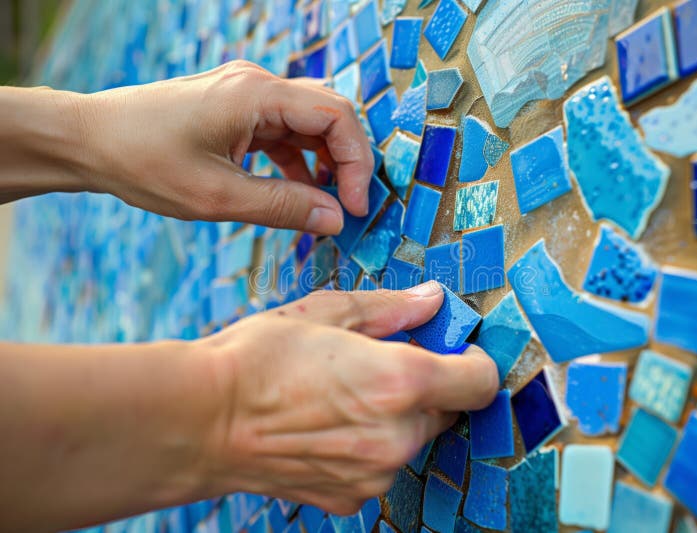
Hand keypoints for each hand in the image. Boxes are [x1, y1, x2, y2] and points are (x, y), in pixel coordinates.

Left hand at [81, 60, 373, 233]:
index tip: (357, 206)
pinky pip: (283, 131)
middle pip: (329, 115)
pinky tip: (298, 191)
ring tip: (326, 204)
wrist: (88, 140)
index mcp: (256, 94)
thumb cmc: (142, 161)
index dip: (357, 163)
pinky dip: (298, 161)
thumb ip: (283, 207)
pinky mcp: (236, 109)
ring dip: (324, 162)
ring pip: (308, 124)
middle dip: (348, 161)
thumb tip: (335, 220)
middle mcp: (257, 84)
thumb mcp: (217, 196)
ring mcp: (246, 94)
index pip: (337, 117)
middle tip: (350, 206)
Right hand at [195, 282, 497, 514]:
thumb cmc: (258, 358)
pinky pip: (381, 466)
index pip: (481, 382)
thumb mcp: (327, 312)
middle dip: (427, 385)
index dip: (473, 361)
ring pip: (412, 438)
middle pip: (447, 409)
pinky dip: (369, 446)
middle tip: (379, 362)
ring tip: (342, 393)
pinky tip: (328, 424)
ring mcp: (375, 474)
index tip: (454, 349)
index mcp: (401, 382)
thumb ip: (392, 308)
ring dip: (396, 416)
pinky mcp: (351, 497)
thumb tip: (431, 300)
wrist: (201, 421)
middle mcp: (398, 437)